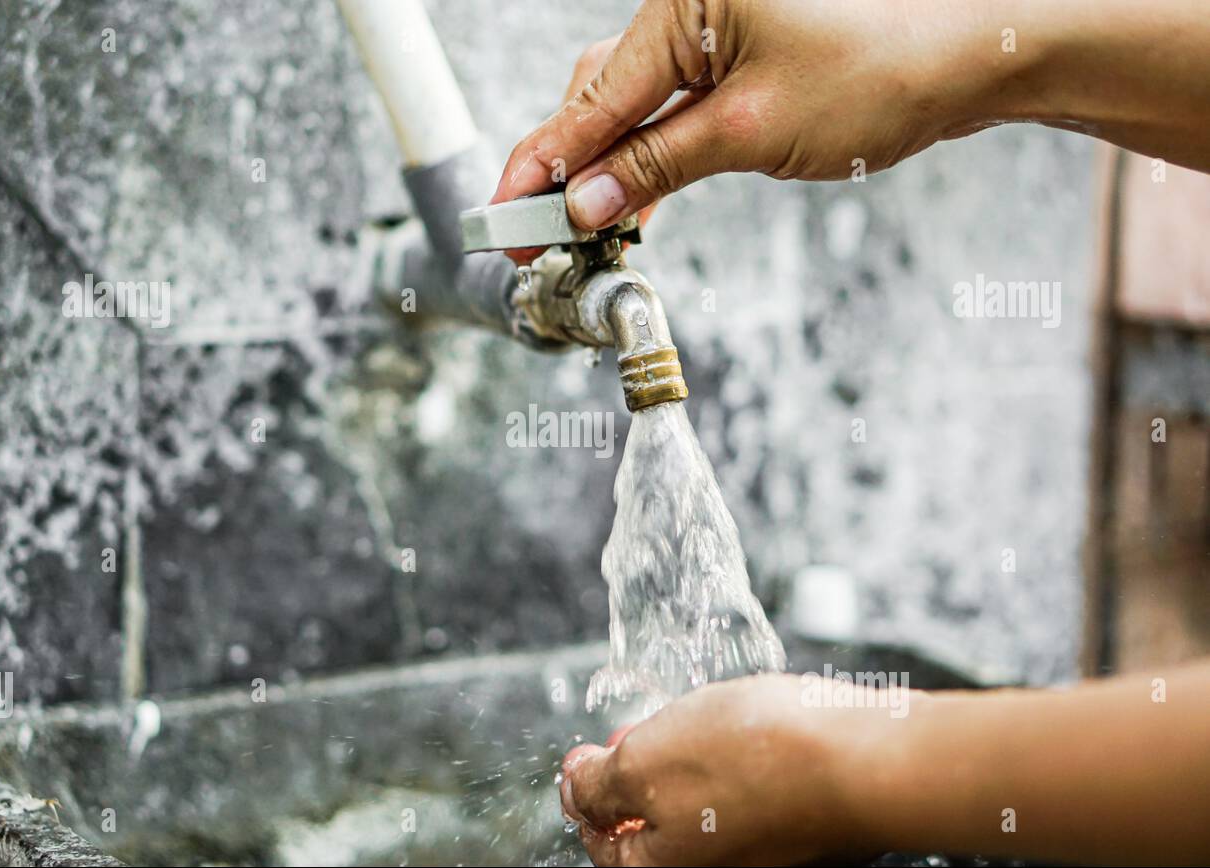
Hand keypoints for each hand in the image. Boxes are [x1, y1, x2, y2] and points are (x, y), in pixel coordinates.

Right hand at [494, 0, 1209, 267]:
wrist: (967, 59)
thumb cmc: (877, 74)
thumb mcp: (751, 132)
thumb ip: (657, 166)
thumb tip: (584, 205)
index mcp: (684, 5)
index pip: (590, 100)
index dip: (541, 167)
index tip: (504, 219)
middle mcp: (688, 12)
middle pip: (597, 101)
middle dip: (560, 172)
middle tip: (528, 238)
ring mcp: (711, 37)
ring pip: (628, 111)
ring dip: (600, 174)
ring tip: (570, 233)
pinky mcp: (734, 65)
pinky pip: (667, 115)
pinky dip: (644, 163)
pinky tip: (626, 209)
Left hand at [559, 674, 916, 865]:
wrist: (865, 759)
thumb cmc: (756, 759)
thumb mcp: (643, 761)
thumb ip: (596, 781)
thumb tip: (572, 786)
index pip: (600, 840)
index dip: (584, 788)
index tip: (586, 753)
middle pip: (652, 823)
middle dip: (641, 771)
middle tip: (642, 729)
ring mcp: (760, 856)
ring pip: (701, 805)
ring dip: (691, 762)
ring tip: (700, 723)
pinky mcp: (797, 829)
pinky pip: (749, 796)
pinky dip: (738, 763)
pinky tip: (746, 732)